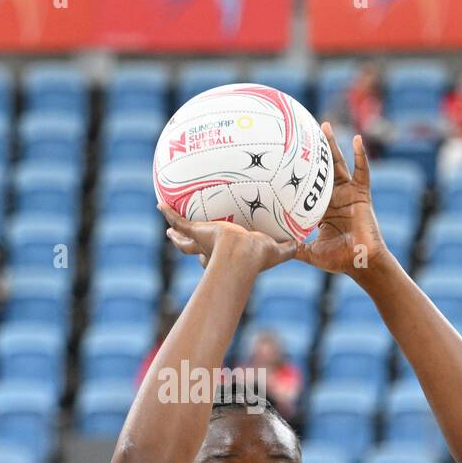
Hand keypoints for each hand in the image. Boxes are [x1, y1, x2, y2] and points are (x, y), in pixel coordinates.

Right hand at [159, 204, 295, 273]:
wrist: (241, 255)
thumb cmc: (257, 257)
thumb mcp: (276, 251)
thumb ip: (287, 247)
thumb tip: (301, 241)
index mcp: (226, 257)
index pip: (215, 258)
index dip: (213, 258)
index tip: (213, 254)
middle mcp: (210, 252)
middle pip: (194, 251)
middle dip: (189, 247)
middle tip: (182, 241)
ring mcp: (201, 242)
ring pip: (183, 239)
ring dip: (175, 234)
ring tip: (168, 230)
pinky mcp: (196, 232)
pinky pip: (178, 221)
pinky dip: (168, 214)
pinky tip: (160, 204)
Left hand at [296, 123, 389, 280]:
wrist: (360, 262)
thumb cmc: (338, 260)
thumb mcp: (309, 252)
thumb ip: (292, 248)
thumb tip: (271, 249)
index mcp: (322, 210)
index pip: (307, 188)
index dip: (298, 175)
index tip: (284, 161)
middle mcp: (334, 198)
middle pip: (322, 170)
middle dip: (314, 152)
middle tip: (304, 132)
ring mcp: (349, 194)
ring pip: (339, 164)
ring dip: (333, 145)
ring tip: (324, 126)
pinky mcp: (362, 194)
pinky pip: (362, 171)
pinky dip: (361, 155)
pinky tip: (357, 139)